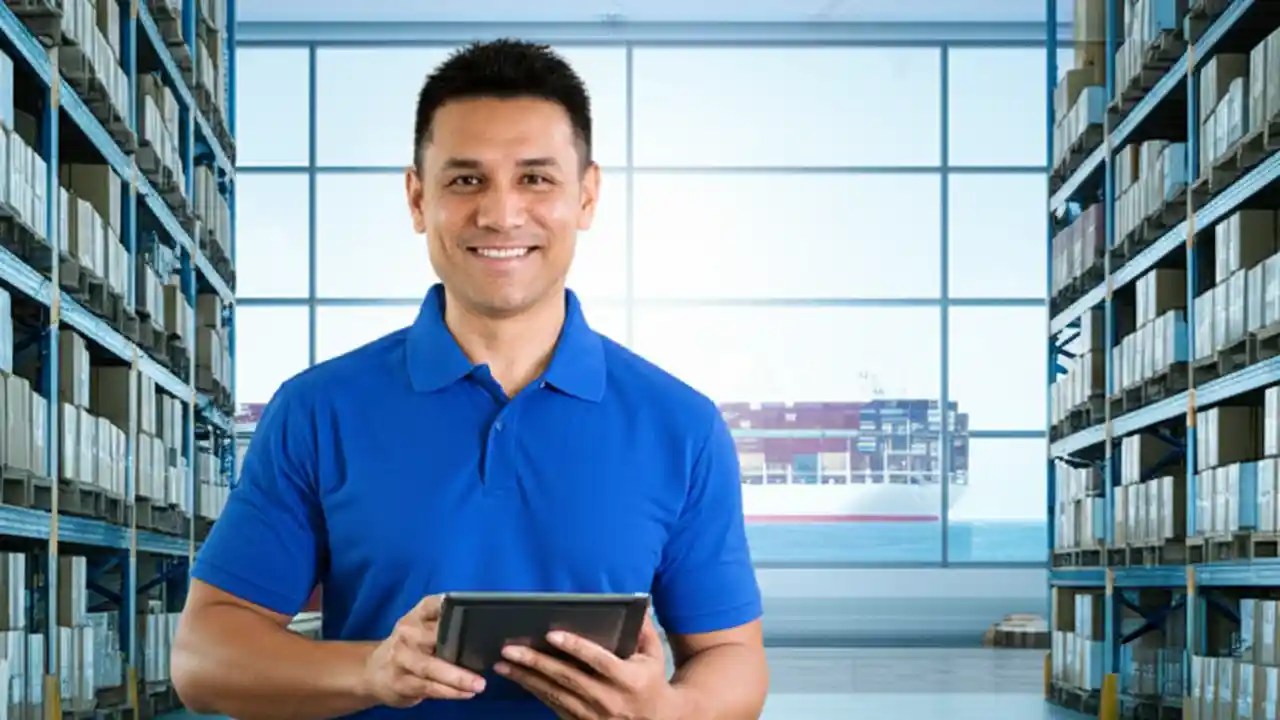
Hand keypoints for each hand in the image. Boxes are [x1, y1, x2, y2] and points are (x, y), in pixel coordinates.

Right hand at [361, 594, 487, 706]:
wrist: (373, 671)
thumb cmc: (410, 647)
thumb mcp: (422, 629)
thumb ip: (445, 626)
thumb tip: (483, 632)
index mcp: (418, 614)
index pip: (438, 605)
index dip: (456, 607)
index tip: (479, 613)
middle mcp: (408, 632)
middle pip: (437, 638)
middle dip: (462, 648)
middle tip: (488, 658)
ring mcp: (402, 657)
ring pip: (431, 666)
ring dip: (457, 677)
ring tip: (479, 684)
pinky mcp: (401, 681)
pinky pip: (428, 686)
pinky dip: (449, 691)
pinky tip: (466, 693)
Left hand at [494, 614, 681, 719]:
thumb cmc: (651, 681)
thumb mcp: (654, 654)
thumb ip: (644, 629)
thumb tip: (633, 603)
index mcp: (629, 679)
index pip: (599, 661)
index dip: (576, 648)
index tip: (552, 635)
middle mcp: (610, 699)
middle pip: (568, 678)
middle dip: (536, 662)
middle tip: (510, 648)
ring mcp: (594, 715)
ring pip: (554, 694)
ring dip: (526, 678)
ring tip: (504, 663)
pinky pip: (553, 705)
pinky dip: (533, 691)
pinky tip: (517, 677)